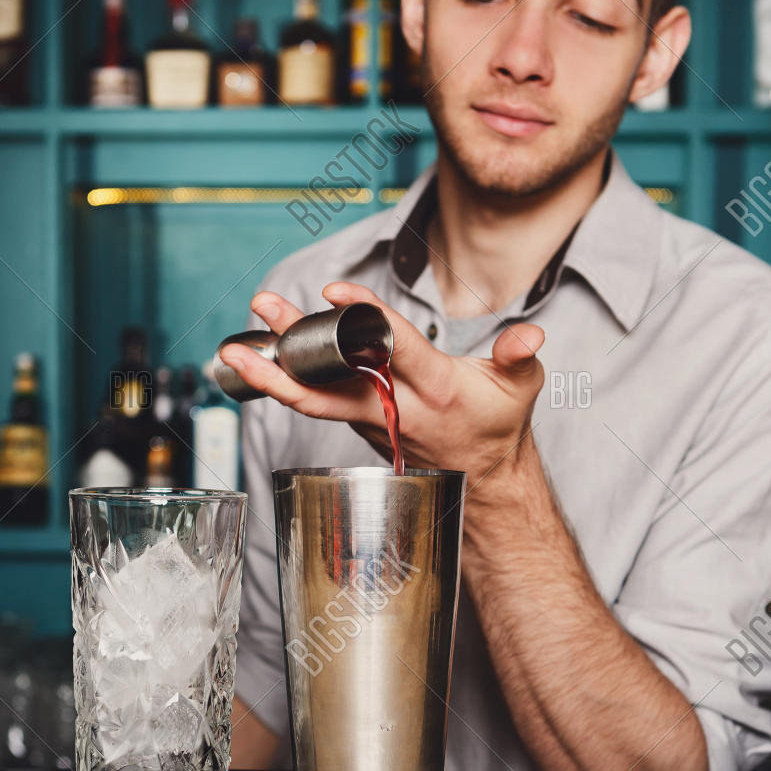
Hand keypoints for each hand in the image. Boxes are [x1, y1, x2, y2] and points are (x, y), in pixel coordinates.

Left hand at [219, 281, 545, 486]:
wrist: (483, 479)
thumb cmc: (497, 426)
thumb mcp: (520, 389)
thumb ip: (520, 357)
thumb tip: (529, 336)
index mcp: (435, 389)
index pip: (394, 347)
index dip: (364, 317)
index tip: (335, 291)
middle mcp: (396, 407)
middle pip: (334, 379)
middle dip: (293, 347)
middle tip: (264, 309)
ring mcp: (372, 419)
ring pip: (316, 394)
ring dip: (275, 369)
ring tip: (241, 340)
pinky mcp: (360, 424)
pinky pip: (319, 400)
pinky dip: (288, 381)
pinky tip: (261, 357)